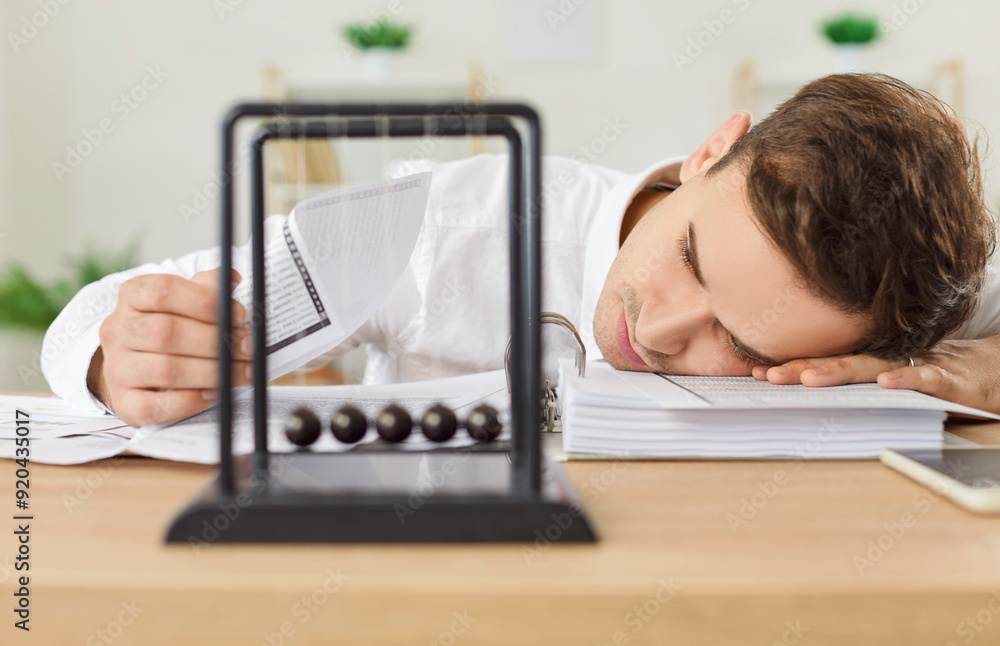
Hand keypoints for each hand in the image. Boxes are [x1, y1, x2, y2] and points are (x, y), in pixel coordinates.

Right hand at [88, 268, 251, 426]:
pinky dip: (192, 401)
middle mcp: (118, 331)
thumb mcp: (186, 301)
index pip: (162, 291)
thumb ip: (208, 288)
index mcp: (132, 297)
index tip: (239, 313)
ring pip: (166, 371)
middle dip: (215, 342)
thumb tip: (231, 278)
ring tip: (242, 371)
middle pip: (166, 333)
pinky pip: (158, 406)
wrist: (137, 366)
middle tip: (247, 348)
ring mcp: (117, 368)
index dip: (205, 301)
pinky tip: (214, 393)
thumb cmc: (170, 328)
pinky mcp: (124, 402)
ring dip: (213, 372)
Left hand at [751, 337, 999, 413]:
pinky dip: (908, 379)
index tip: (755, 375)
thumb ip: (854, 387)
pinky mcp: (946, 378)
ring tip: (810, 378)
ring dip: (839, 372)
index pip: (823, 364)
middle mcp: (885, 362)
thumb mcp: (888, 383)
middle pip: (837, 364)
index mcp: (869, 365)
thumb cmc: (933, 375)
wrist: (990, 370)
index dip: (791, 368)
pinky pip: (925, 378)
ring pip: (871, 368)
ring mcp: (914, 365)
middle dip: (801, 369)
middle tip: (769, 377)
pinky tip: (888, 384)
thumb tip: (805, 392)